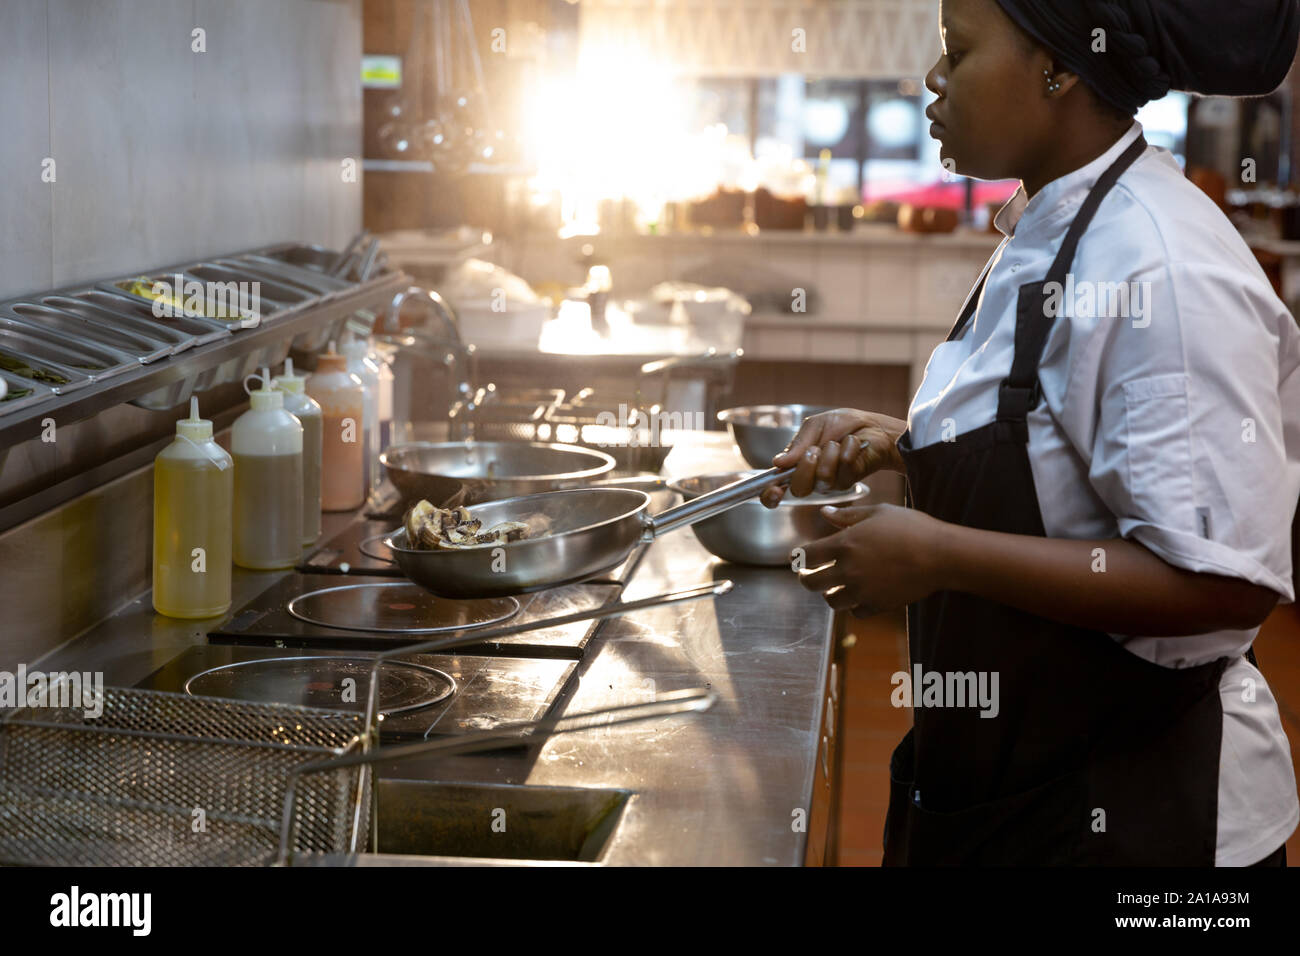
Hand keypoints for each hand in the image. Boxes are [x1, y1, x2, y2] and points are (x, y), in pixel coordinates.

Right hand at [761, 408, 906, 507]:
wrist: (872, 426)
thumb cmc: (843, 425)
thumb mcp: (814, 426)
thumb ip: (797, 444)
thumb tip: (777, 463)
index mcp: (796, 465)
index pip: (776, 489)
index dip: (770, 495)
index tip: (774, 491)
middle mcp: (810, 478)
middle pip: (798, 488)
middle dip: (805, 465)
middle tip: (815, 449)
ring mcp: (829, 483)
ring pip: (821, 477)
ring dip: (830, 452)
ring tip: (838, 443)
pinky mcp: (848, 481)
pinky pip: (842, 468)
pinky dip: (847, 448)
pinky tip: (853, 444)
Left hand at [798, 504, 946, 616]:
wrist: (940, 555)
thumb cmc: (912, 527)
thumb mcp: (878, 513)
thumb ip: (848, 515)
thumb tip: (825, 513)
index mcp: (845, 544)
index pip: (806, 555)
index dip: (800, 556)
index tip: (800, 557)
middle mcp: (848, 570)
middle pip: (811, 583)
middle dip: (807, 579)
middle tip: (810, 576)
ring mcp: (863, 590)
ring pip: (832, 601)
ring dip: (830, 594)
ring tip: (835, 587)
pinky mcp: (878, 605)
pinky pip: (856, 612)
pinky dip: (855, 606)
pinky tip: (860, 596)